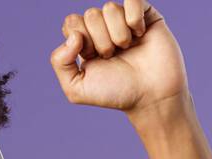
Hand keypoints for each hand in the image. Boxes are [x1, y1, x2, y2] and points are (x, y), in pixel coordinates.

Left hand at [49, 1, 188, 115]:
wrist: (152, 97)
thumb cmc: (118, 94)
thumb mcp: (76, 89)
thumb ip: (59, 62)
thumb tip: (73, 35)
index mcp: (86, 41)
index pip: (72, 22)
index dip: (81, 40)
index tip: (94, 58)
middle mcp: (105, 28)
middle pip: (90, 14)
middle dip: (101, 40)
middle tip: (114, 57)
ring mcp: (125, 21)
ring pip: (110, 8)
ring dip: (118, 34)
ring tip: (128, 49)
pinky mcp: (147, 15)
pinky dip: (134, 18)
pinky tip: (140, 34)